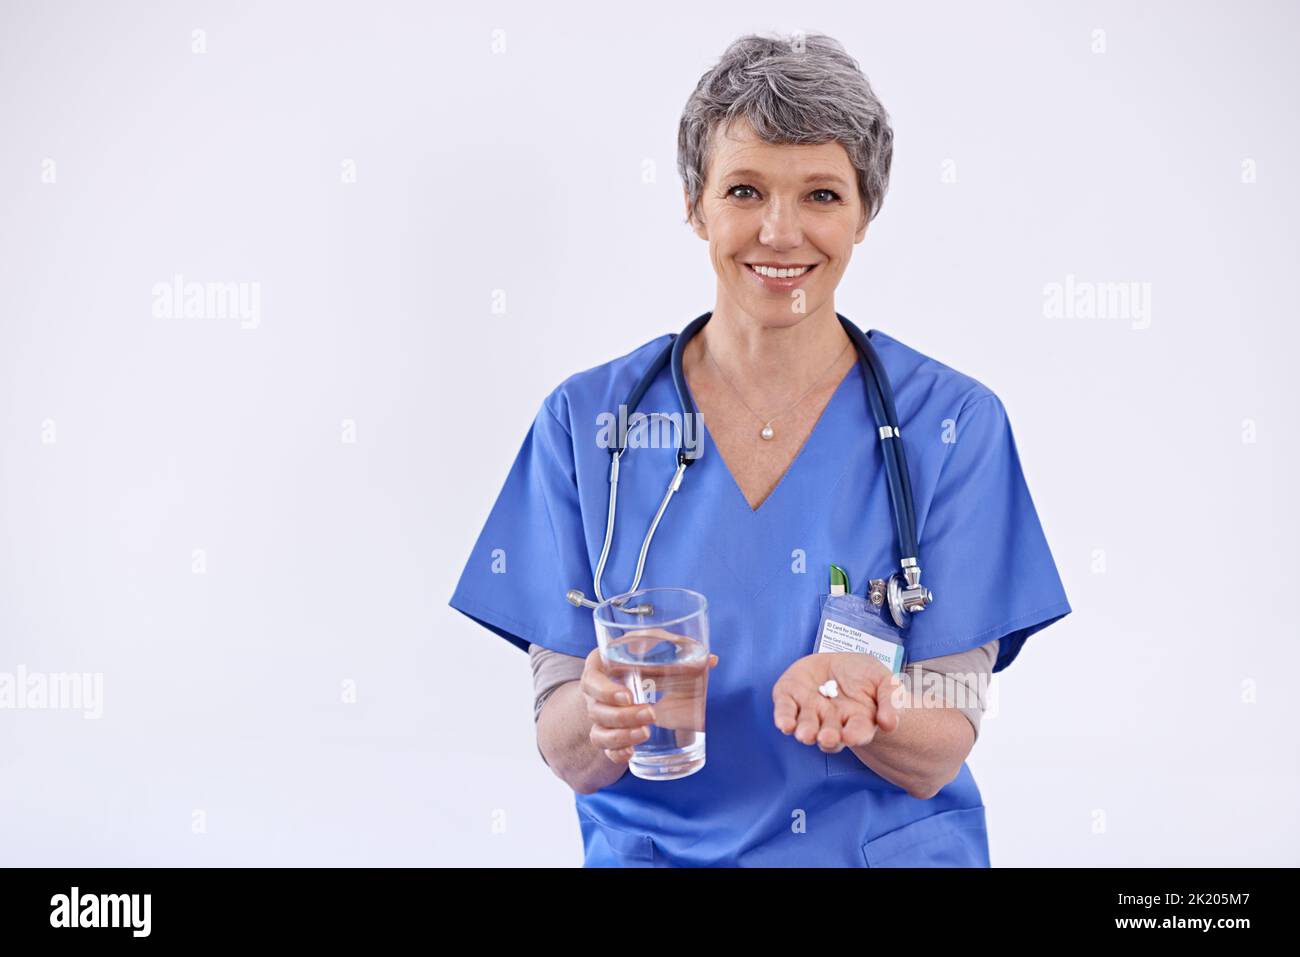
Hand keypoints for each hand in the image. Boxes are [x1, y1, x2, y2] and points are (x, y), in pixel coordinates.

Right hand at [581, 644, 719, 766]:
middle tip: (651, 714)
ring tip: (646, 734)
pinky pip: (606, 751)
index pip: (591, 681)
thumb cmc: (642, 658)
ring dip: (621, 737)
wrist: (634, 680)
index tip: (628, 696)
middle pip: (597, 711)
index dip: (605, 691)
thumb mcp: (655, 648)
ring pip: (599, 734)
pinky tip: (631, 753)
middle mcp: (595, 696)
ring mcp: (600, 719)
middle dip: (623, 717)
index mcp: (600, 668)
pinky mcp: (610, 737)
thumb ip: (678, 650)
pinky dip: (617, 755)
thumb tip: (711, 660)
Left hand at [772, 653, 903, 752]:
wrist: (839, 664)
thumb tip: (889, 724)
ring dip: (805, 731)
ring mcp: (810, 711)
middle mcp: (832, 722)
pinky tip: (784, 724)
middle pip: (830, 735)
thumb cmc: (865, 676)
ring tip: (805, 734)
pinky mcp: (790, 698)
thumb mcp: (886, 681)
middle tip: (826, 738)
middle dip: (828, 737)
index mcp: (857, 721)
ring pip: (806, 726)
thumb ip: (891, 700)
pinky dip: (783, 717)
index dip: (855, 734)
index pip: (857, 731)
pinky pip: (785, 710)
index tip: (852, 736)